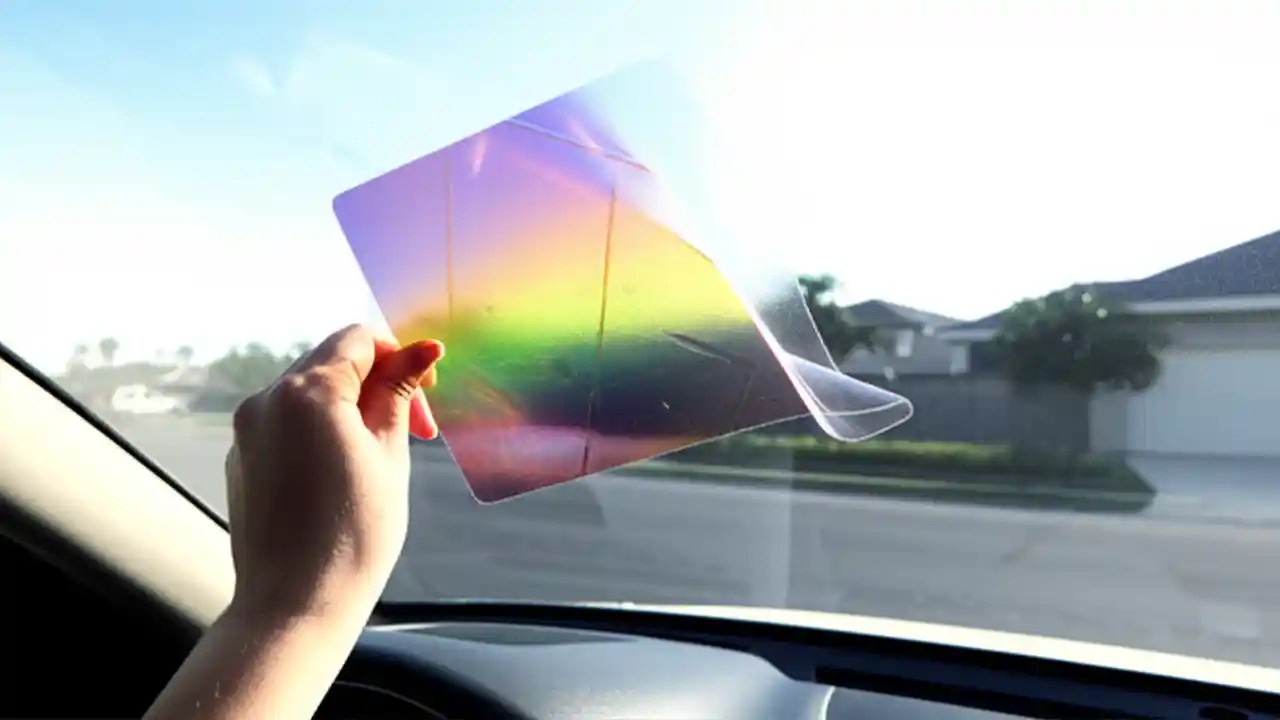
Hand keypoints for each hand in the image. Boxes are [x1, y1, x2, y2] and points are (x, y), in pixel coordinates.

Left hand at [225, 324, 443, 621]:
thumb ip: (398, 393)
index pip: (358, 340)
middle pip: (331, 359)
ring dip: (348, 404)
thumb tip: (422, 350)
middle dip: (376, 382)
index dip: (399, 359)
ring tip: (377, 453)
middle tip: (412, 429)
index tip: (424, 396)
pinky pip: (285, 421)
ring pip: (307, 389)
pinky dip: (317, 428)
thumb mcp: (390, 453)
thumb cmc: (353, 534)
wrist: (296, 604)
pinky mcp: (240, 457)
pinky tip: (340, 473)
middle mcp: (267, 399)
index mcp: (308, 392)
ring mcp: (247, 429)